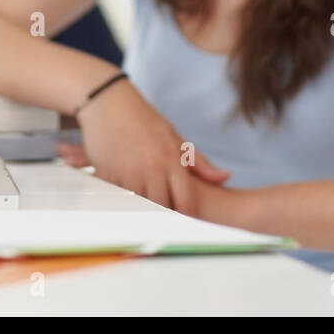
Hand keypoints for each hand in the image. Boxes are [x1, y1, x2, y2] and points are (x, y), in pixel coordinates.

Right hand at [74, 79, 229, 214]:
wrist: (109, 102)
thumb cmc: (144, 120)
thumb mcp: (175, 137)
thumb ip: (199, 162)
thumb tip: (225, 177)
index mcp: (172, 159)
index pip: (186, 201)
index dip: (189, 219)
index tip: (190, 227)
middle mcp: (152, 168)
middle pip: (163, 209)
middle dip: (167, 221)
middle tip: (171, 231)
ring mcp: (129, 172)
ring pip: (141, 208)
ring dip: (145, 215)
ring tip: (150, 225)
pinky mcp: (108, 174)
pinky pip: (119, 200)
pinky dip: (124, 205)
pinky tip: (127, 207)